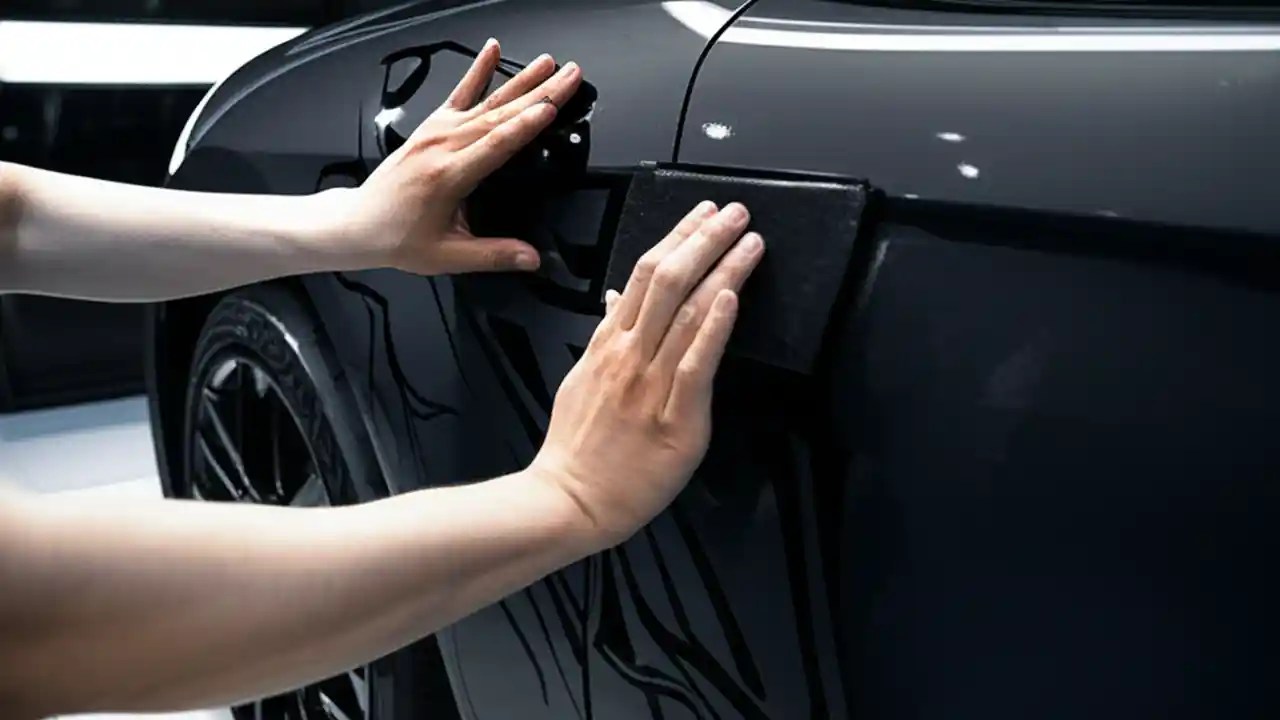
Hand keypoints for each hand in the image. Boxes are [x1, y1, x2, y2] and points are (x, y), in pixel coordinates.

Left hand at [332, 39, 582, 274]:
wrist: (359, 224)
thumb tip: (530, 258)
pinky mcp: (431, 127)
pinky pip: (459, 93)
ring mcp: (436, 132)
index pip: (495, 145)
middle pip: (500, 115)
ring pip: (487, 101)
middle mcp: (442, 146)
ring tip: (549, 62)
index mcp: (448, 176)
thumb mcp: (448, 256)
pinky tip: (492, 50)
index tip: (551, 107)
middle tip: (571, 76)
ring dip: (521, 80)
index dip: (525, 125)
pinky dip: (477, 71)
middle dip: (540, 93)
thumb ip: (493, 256)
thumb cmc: (397, 237)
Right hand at [530, 201, 764, 546]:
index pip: (645, 274)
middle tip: (735, 213)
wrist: (569, 500)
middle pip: (668, 279)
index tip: (703, 215)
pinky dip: (714, 327)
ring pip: (687, 312)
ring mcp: (652, 385)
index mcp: (610, 344)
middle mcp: (631, 355)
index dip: (678, 237)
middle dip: (705, 240)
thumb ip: (604, 334)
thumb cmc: (577, 447)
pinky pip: (696, 365)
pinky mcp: (676, 419)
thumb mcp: (581, 377)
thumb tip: (617, 297)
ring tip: (748, 241)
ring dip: (721, 270)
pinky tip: (730, 297)